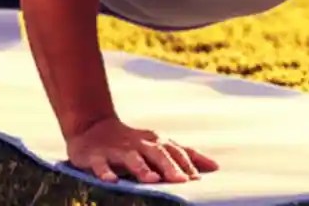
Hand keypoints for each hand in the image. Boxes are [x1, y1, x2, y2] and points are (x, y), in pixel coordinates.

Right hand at [66, 117, 219, 183]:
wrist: (93, 127)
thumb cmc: (134, 142)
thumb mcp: (159, 146)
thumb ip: (184, 156)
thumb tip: (215, 167)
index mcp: (156, 142)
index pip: (175, 151)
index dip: (186, 163)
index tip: (199, 178)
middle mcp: (139, 144)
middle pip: (157, 153)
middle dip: (170, 166)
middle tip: (182, 181)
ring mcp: (118, 150)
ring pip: (131, 158)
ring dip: (142, 169)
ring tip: (152, 180)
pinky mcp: (96, 156)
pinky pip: (101, 165)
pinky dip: (106, 172)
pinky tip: (112, 181)